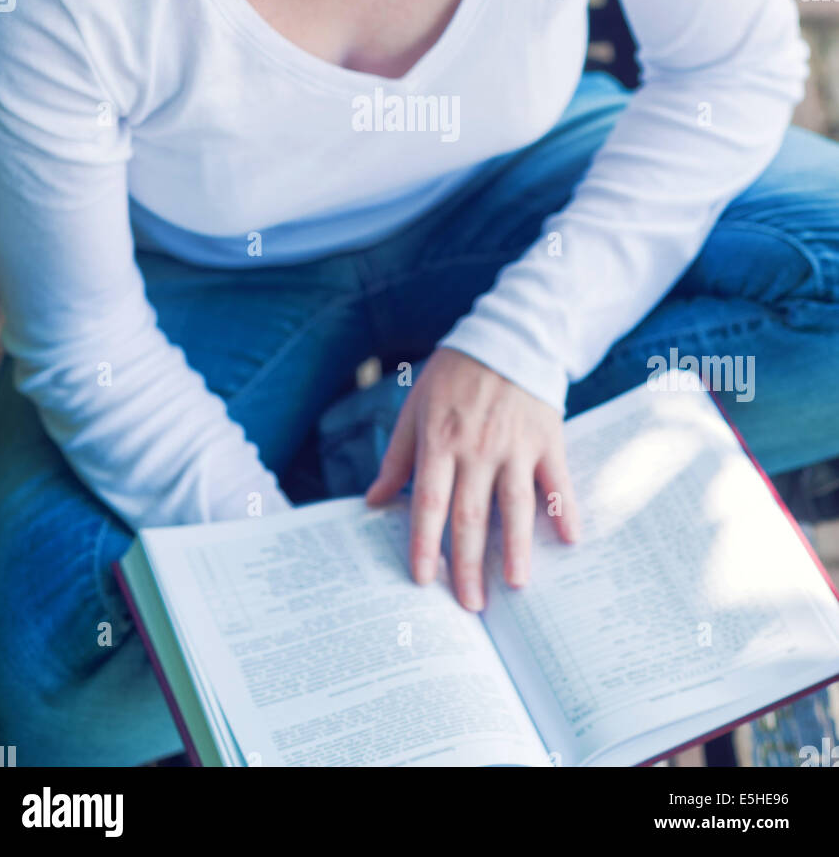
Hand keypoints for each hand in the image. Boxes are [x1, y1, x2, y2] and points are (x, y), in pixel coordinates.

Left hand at [364, 347, 580, 611]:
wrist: (506, 337)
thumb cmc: (454, 376)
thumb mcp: (415, 408)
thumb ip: (396, 457)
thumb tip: (374, 501)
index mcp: (440, 442)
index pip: (430, 503)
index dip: (425, 543)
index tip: (423, 580)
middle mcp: (477, 448)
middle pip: (471, 515)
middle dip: (468, 564)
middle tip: (470, 606)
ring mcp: (515, 446)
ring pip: (515, 506)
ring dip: (515, 548)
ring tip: (515, 585)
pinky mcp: (547, 439)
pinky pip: (556, 481)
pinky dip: (565, 511)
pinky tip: (570, 540)